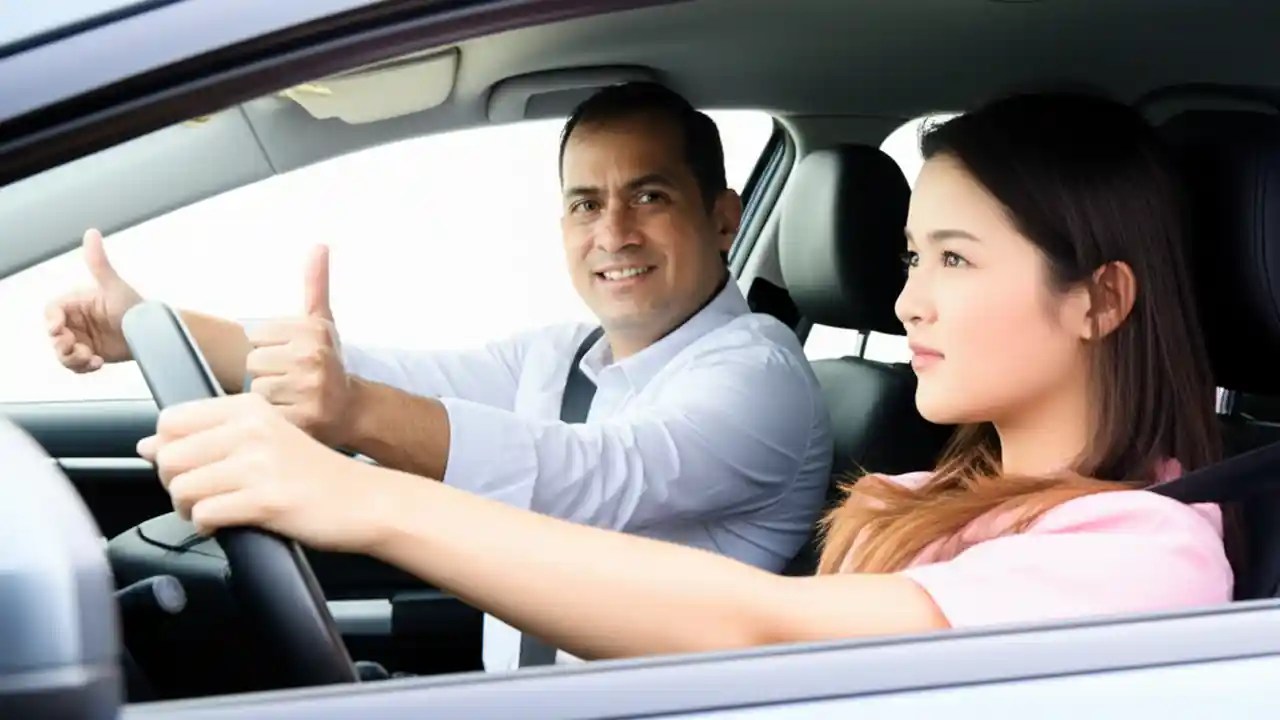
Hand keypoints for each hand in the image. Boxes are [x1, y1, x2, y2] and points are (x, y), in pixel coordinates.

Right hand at [46, 228, 143, 371]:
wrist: (153, 333)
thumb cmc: (135, 306)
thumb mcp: (113, 285)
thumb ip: (98, 262)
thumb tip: (91, 233)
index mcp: (77, 304)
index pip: (53, 312)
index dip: (52, 321)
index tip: (59, 330)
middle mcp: (77, 321)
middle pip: (54, 336)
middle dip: (62, 345)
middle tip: (77, 348)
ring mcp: (83, 339)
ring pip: (62, 353)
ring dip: (72, 359)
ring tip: (90, 358)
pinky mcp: (90, 354)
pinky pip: (76, 365)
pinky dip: (82, 367)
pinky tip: (97, 363)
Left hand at [137, 393, 389, 552]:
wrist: (365, 501)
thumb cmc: (314, 474)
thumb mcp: (266, 437)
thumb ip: (209, 436)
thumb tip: (147, 445)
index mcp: (249, 407)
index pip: (171, 420)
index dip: (168, 448)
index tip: (191, 465)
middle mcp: (251, 429)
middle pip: (168, 456)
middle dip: (174, 483)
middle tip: (202, 493)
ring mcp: (259, 464)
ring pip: (180, 487)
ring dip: (188, 507)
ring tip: (214, 509)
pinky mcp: (265, 500)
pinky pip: (204, 514)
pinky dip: (207, 526)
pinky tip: (227, 523)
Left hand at [244, 245, 356, 445]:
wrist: (354, 409)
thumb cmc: (329, 364)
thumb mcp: (322, 322)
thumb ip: (315, 283)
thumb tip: (319, 245)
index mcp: (313, 330)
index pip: (258, 336)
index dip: (270, 349)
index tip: (290, 358)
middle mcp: (313, 357)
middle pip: (255, 363)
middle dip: (268, 374)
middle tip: (290, 381)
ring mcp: (310, 389)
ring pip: (257, 389)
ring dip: (269, 398)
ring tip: (290, 398)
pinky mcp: (304, 418)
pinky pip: (265, 414)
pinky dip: (274, 418)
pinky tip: (292, 414)